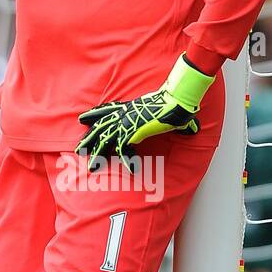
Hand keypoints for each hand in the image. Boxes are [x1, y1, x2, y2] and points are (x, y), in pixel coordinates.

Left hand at [76, 55, 214, 170]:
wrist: (177, 100)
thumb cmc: (175, 104)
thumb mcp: (167, 113)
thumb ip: (172, 122)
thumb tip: (192, 129)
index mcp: (129, 107)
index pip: (107, 110)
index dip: (94, 115)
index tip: (83, 119)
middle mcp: (124, 114)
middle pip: (100, 126)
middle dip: (88, 138)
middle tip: (78, 149)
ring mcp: (127, 122)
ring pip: (105, 139)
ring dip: (97, 153)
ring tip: (91, 167)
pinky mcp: (132, 131)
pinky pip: (124, 149)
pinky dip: (128, 161)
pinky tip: (132, 171)